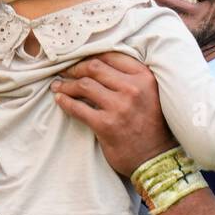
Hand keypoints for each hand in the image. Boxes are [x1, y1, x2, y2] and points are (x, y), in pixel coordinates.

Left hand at [50, 51, 172, 175]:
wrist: (155, 159)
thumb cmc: (151, 125)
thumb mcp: (150, 94)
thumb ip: (132, 78)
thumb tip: (100, 63)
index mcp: (144, 77)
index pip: (111, 56)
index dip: (91, 55)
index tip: (80, 60)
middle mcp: (133, 89)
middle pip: (94, 67)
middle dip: (75, 68)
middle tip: (65, 72)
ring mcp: (119, 107)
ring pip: (84, 85)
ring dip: (66, 84)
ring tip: (58, 86)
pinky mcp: (106, 125)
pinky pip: (78, 108)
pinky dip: (65, 102)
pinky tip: (59, 99)